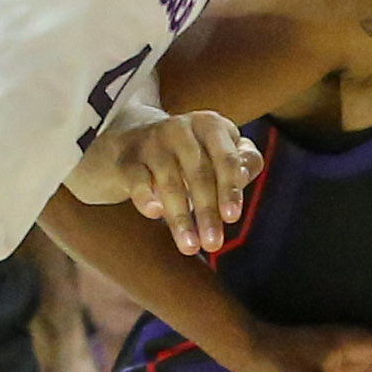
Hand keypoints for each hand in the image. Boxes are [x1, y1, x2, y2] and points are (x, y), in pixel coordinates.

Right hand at [91, 110, 261, 256]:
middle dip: (207, 212)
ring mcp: (152, 142)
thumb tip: (244, 176)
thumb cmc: (190, 156)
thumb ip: (243, 163)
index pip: (226, 159)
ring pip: (170, 183)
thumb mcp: (219, 153)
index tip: (232, 218)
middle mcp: (181, 128)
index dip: (230, 189)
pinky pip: (137, 181)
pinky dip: (146, 197)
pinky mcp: (127, 159)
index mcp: (210, 125)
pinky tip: (154, 213)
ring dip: (181, 218)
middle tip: (213, 244)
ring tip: (190, 247)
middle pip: (199, 174)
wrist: (132, 145)